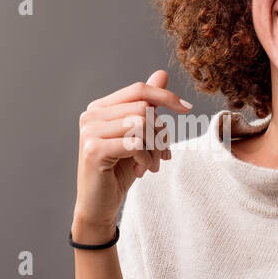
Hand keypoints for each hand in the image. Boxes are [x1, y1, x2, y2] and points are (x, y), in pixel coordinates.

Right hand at [73, 70, 188, 238]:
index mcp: (100, 108)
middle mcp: (91, 115)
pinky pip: (135, 144)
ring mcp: (90, 132)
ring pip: (141, 125)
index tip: (187, 108)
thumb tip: (161, 73)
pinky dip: (145, 159)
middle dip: (160, 134)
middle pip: (144, 109)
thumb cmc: (119, 171)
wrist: (100, 205)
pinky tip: (140, 171)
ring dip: (154, 149)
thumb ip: (146, 105)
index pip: (139, 90)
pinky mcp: (93, 150)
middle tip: (161, 157)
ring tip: (151, 165)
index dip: (166, 96)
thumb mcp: (138, 136)